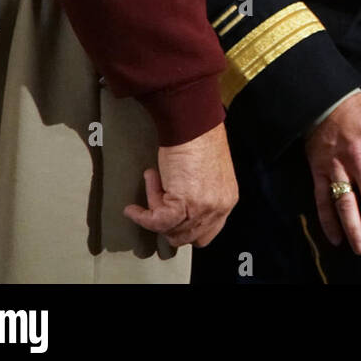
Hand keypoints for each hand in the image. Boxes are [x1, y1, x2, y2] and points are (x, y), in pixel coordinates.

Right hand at [123, 121, 238, 246]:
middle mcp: (219, 207)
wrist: (193, 124)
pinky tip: (132, 209)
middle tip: (157, 199)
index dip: (185, 229)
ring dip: (154, 209)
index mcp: (227, 200)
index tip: (169, 218)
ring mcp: (203, 208)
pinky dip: (142, 216)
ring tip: (152, 180)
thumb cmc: (198, 139)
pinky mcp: (184, 204)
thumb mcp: (207, 174)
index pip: (207, 232)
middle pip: (188, 236)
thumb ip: (202, 195)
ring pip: (170, 229)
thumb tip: (180, 211)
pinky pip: (157, 221)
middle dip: (168, 223)